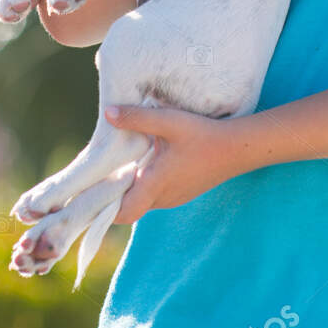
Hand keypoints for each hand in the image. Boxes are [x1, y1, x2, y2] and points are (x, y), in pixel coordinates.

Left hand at [103, 104, 242, 223]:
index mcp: (155, 185)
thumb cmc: (203, 135)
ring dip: (127, 189)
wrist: (238, 148)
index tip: (88, 191)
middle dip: (110, 195)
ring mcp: (174, 198)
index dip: (102, 207)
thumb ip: (137, 118)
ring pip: (141, 201)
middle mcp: (163, 198)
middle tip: (96, 174)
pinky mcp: (181, 193)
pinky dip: (142, 186)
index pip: (120, 213)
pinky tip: (140, 165)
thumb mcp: (168, 121)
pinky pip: (154, 196)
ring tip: (115, 166)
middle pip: (127, 207)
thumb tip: (108, 114)